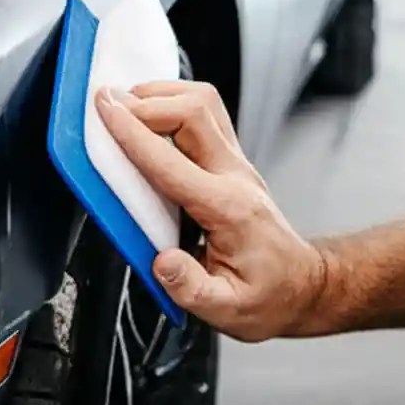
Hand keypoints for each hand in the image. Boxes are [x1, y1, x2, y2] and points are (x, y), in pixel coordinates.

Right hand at [95, 81, 328, 341]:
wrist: (300, 286)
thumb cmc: (266, 296)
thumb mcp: (227, 310)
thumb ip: (192, 288)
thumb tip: (163, 263)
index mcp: (227, 210)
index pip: (170, 162)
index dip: (132, 132)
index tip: (104, 109)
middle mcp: (234, 176)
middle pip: (193, 111)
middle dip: (146, 101)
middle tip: (108, 106)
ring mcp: (236, 164)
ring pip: (204, 102)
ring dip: (163, 95)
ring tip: (128, 105)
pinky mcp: (231, 160)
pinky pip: (206, 113)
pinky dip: (174, 103)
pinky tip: (153, 116)